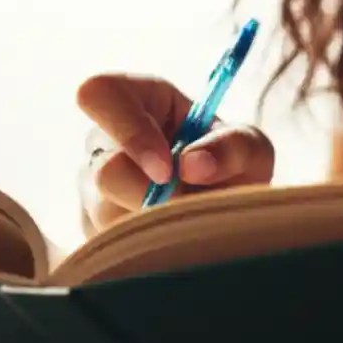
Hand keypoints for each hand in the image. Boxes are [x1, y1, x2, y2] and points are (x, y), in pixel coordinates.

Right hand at [76, 74, 274, 233]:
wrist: (228, 212)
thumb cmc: (233, 166)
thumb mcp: (250, 147)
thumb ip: (231, 146)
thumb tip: (192, 165)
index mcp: (135, 100)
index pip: (99, 93)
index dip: (129, 130)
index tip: (167, 169)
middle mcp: (104, 143)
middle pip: (103, 170)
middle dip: (153, 196)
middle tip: (191, 205)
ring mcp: (92, 190)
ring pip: (106, 215)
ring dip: (157, 226)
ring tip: (191, 222)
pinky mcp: (94, 232)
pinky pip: (108, 247)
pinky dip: (148, 250)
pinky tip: (173, 241)